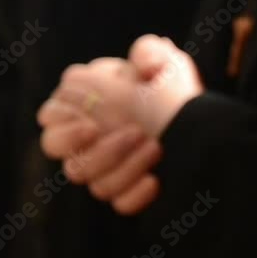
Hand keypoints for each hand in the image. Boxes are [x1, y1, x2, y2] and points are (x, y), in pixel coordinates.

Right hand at [37, 35, 203, 214]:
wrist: (206, 130)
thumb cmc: (176, 93)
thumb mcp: (168, 65)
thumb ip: (150, 53)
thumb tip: (139, 60)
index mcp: (84, 106)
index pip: (50, 115)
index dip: (63, 118)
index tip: (92, 119)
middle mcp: (88, 141)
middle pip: (54, 150)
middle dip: (83, 141)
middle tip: (124, 131)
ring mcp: (105, 169)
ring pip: (91, 181)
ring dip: (122, 164)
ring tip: (155, 145)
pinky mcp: (126, 193)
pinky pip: (120, 204)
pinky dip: (136, 193)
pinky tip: (156, 179)